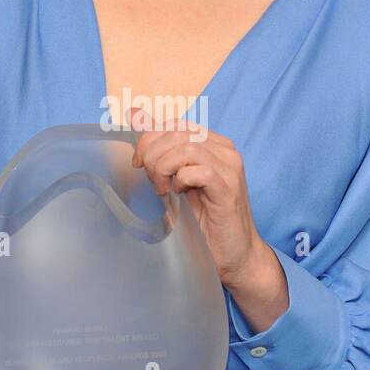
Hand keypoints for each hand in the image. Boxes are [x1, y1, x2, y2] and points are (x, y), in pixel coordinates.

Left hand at [128, 105, 268, 288]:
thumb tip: (134, 114)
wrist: (235, 254)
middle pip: (177, 133)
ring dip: (164, 168)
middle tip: (152, 180)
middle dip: (153, 155)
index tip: (138, 163)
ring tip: (163, 189)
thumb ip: (159, 149)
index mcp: (213, 145)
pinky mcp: (229, 188)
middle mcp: (225, 151)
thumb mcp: (175, 180)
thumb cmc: (205, 220)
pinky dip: (181, 180)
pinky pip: (199, 171)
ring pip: (186, 148)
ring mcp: (230, 168)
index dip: (150, 140)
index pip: (175, 124)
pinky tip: (179, 194)